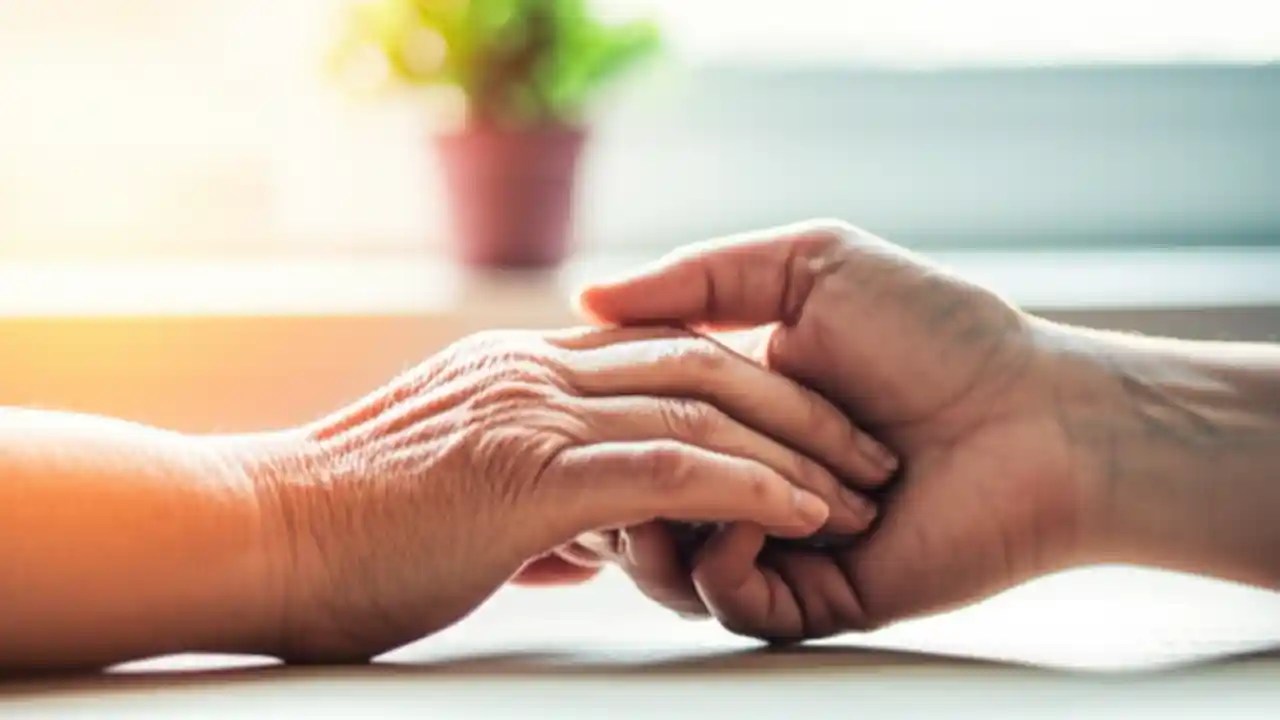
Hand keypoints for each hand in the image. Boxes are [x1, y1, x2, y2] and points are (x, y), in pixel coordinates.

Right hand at [253, 325, 891, 659]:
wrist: (259, 536)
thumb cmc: (347, 534)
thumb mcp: (454, 510)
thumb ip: (526, 516)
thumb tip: (572, 555)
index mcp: (524, 373)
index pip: (664, 358)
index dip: (748, 390)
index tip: (806, 431)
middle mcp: (539, 374)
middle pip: (704, 367)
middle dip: (798, 410)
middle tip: (863, 451)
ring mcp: (535, 416)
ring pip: (700, 411)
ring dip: (793, 450)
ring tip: (858, 490)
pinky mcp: (532, 473)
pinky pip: (669, 468)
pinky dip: (748, 486)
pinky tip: (801, 509)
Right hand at [575, 219, 1095, 638]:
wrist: (1038, 415)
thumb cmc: (938, 333)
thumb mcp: (808, 267)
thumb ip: (697, 276)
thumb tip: (586, 292)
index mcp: (746, 409)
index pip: (641, 426)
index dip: (603, 417)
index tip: (573, 396)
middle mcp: (756, 476)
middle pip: (643, 499)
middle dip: (620, 478)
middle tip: (612, 455)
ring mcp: (786, 540)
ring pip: (674, 564)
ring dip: (663, 522)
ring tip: (682, 486)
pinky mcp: (819, 595)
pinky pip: (735, 600)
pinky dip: (723, 560)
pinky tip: (751, 513)